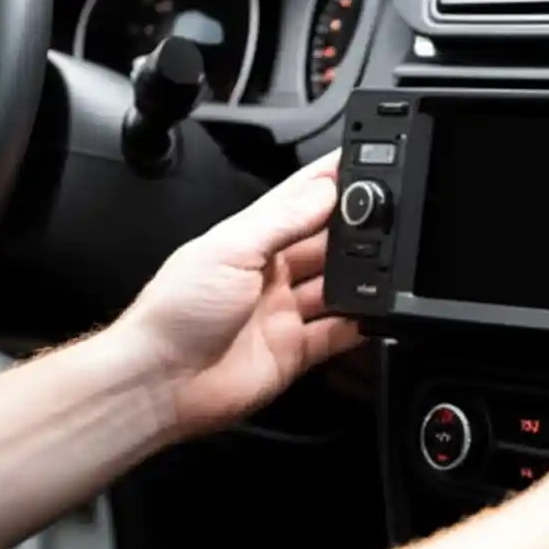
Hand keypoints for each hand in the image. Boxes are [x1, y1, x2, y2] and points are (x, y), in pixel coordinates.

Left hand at [118, 152, 361, 437]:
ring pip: (338, 287)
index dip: (330, 183)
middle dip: (354, 231)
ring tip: (387, 265)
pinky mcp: (296, 351)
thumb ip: (282, 220)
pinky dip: (361, 324)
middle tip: (385, 219)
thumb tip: (325, 190)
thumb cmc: (175, 312)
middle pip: (325, 244)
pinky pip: (340, 334)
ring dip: (360, 277)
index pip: (299, 201)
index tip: (363, 166)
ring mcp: (284, 312)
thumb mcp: (229, 248)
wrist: (160, 382)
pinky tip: (375, 313)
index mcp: (249, 240)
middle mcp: (269, 274)